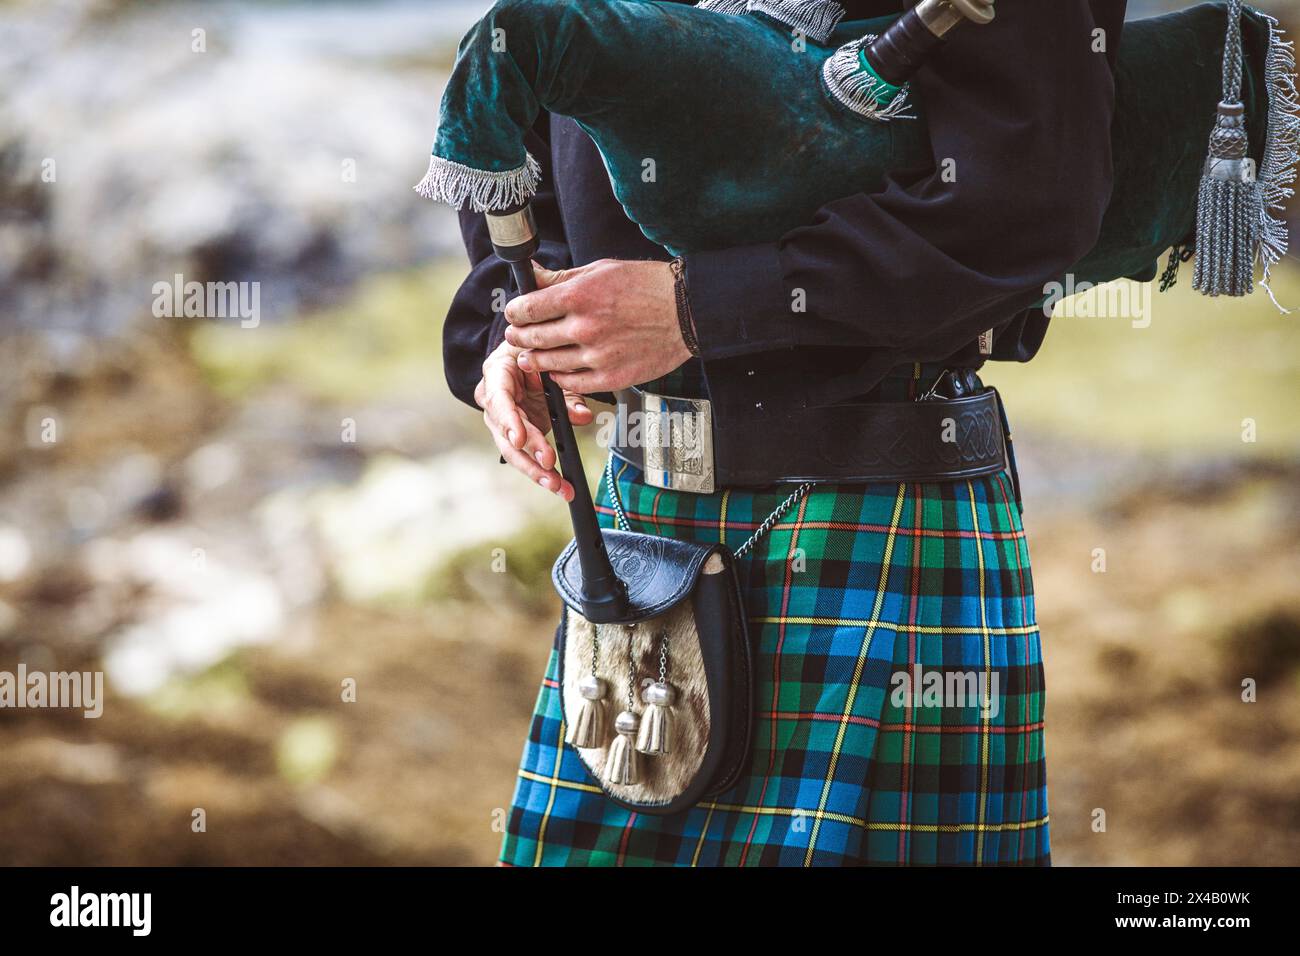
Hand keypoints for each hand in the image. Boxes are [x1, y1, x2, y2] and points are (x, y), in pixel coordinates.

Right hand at [475, 338, 592, 500]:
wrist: (528, 354)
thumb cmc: (537, 353)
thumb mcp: (553, 362)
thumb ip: (568, 389)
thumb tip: (583, 416)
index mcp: (497, 373)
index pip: (499, 399)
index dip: (509, 421)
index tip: (519, 439)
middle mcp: (493, 399)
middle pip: (505, 433)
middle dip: (528, 453)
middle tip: (548, 466)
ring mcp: (502, 420)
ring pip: (513, 450)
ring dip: (535, 470)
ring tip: (558, 485)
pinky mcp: (515, 434)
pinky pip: (525, 455)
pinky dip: (542, 471)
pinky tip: (558, 485)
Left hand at [502, 259, 691, 393]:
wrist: (686, 312)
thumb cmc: (647, 286)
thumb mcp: (601, 270)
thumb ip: (562, 278)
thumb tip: (533, 275)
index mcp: (580, 296)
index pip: (528, 308)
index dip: (515, 312)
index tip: (515, 313)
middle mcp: (586, 327)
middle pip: (534, 337)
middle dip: (518, 336)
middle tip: (515, 335)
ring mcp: (598, 355)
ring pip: (549, 363)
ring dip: (533, 359)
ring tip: (529, 356)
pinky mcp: (612, 377)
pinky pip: (573, 383)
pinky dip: (559, 378)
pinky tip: (556, 371)